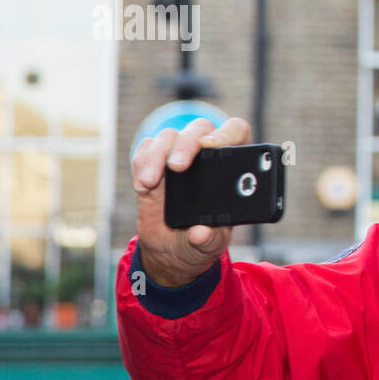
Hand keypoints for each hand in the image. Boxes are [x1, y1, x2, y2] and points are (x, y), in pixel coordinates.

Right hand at [132, 116, 252, 287]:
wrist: (172, 250)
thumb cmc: (202, 241)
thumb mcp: (211, 245)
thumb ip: (209, 239)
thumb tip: (200, 232)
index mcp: (232, 168)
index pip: (236, 133)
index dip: (227, 132)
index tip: (212, 147)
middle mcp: (206, 156)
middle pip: (200, 129)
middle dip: (187, 144)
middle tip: (177, 167)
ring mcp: (178, 157)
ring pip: (169, 136)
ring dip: (157, 156)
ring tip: (150, 184)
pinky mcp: (153, 165)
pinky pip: (145, 150)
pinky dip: (142, 163)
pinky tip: (143, 186)